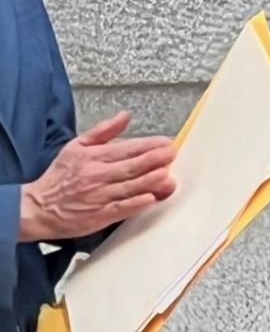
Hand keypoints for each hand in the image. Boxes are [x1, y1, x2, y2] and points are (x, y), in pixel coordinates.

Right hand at [20, 112, 176, 243]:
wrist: (37, 208)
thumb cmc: (59, 177)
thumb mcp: (76, 146)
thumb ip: (104, 131)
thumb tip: (125, 116)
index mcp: (94, 157)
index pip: (127, 148)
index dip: (149, 145)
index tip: (166, 142)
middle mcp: (97, 176)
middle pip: (132, 166)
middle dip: (155, 159)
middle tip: (172, 154)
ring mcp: (99, 196)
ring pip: (130, 187)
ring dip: (150, 180)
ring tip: (167, 174)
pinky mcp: (98, 216)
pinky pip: (120, 209)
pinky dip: (136, 203)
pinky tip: (150, 198)